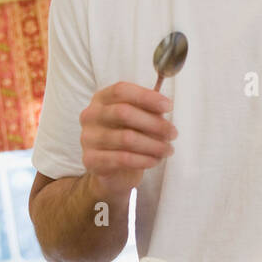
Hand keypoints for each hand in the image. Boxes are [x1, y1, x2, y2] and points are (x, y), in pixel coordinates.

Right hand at [79, 81, 177, 197]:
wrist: (114, 171)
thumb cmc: (129, 137)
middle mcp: (91, 116)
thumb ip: (149, 111)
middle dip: (154, 123)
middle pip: (124, 113)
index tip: (169, 106)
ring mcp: (88, 138)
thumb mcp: (140, 120)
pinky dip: (143, 159)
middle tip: (173, 133)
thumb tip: (165, 107)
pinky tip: (155, 160)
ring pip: (126, 138)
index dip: (146, 96)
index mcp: (101, 99)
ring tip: (168, 150)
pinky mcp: (90, 160)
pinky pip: (122, 158)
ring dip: (153, 145)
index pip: (121, 90)